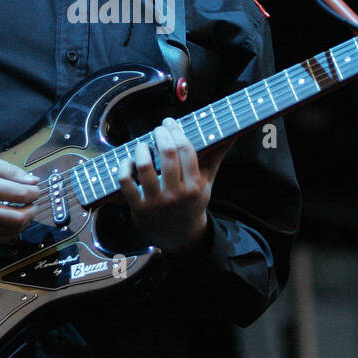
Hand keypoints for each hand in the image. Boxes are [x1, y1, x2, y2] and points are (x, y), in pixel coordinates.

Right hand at [0, 154, 39, 243]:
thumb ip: (8, 170)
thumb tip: (31, 180)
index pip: (20, 194)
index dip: (34, 192)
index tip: (34, 188)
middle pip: (18, 218)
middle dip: (32, 210)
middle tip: (32, 203)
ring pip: (11, 232)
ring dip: (23, 223)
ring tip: (22, 211)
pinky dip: (10, 233)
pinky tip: (9, 222)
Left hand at [119, 117, 234, 254]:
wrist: (180, 236)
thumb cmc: (193, 203)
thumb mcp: (207, 183)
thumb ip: (216, 157)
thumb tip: (233, 134)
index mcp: (194, 186)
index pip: (186, 150)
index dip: (176, 131)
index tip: (169, 122)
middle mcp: (176, 194)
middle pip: (167, 154)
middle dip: (160, 135)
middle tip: (158, 129)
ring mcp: (156, 202)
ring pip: (144, 166)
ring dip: (141, 149)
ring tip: (143, 145)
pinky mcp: (138, 208)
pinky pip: (126, 182)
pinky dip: (124, 167)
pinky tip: (129, 161)